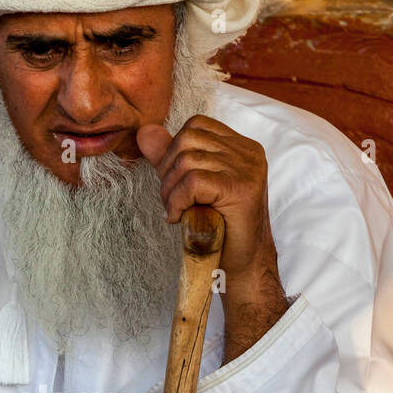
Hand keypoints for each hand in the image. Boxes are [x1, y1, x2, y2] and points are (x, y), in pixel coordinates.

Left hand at [137, 116, 286, 361]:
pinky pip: (193, 182)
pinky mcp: (241, 190)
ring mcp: (247, 170)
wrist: (242, 266)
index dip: (173, 151)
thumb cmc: (218, 229)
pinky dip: (177, 201)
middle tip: (171, 202)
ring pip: (188, 160)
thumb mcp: (191, 187)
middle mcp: (248, 153)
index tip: (174, 184)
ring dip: (170, 190)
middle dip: (168, 172)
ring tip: (176, 212)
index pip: (196, 126)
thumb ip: (171, 157)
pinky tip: (179, 218)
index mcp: (241, 147)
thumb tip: (145, 132)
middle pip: (188, 139)